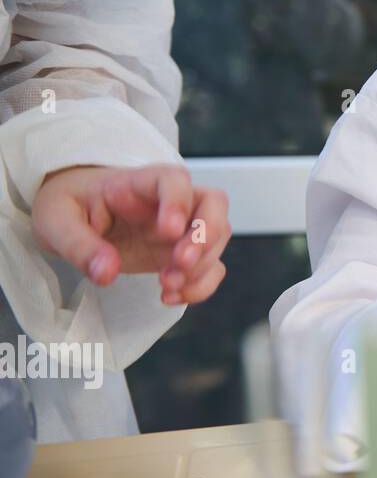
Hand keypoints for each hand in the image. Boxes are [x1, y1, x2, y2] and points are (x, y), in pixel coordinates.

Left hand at [31, 164, 231, 305]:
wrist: (75, 216)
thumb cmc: (69, 206)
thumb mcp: (57, 221)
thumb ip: (79, 246)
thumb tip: (107, 273)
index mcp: (139, 183)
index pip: (174, 180)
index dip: (179, 202)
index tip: (169, 230)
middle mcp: (171, 201)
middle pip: (214, 204)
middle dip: (207, 236)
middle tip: (181, 262)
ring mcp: (182, 227)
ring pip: (217, 238)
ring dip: (201, 266)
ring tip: (167, 285)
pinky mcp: (182, 253)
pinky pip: (210, 267)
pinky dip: (200, 286)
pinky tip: (171, 296)